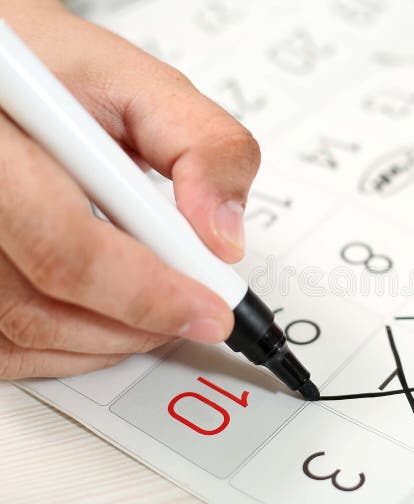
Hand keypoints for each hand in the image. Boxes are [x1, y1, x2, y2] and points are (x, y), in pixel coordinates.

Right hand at [0, 1, 258, 377]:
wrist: (4, 80)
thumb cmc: (60, 78)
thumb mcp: (142, 87)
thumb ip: (202, 146)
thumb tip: (224, 235)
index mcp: (0, 144)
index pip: (67, 245)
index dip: (148, 292)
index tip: (210, 309)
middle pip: (41, 306)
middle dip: (140, 322)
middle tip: (196, 310)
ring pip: (23, 335)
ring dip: (109, 341)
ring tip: (158, 308)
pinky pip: (3, 347)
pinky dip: (68, 349)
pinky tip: (106, 319)